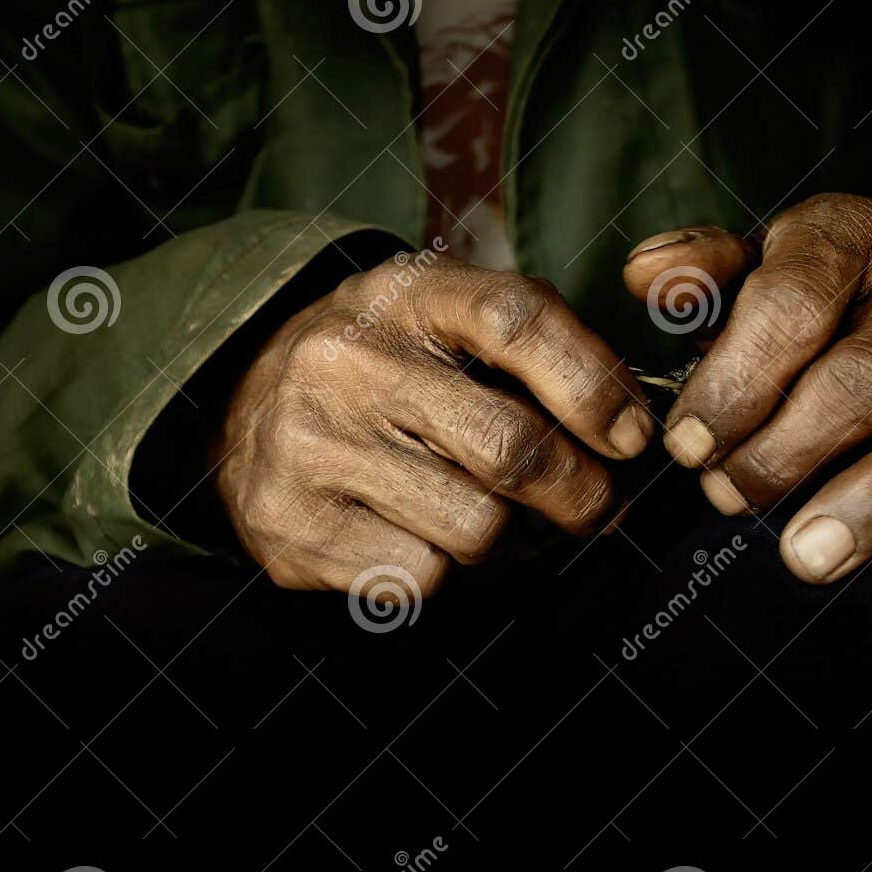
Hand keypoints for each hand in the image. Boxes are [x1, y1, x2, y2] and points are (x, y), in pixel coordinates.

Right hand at [216, 252, 653, 593]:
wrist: (239, 410)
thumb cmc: (383, 365)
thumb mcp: (444, 319)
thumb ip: (535, 349)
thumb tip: (628, 430)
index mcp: (401, 295)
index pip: (515, 321)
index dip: (591, 385)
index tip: (631, 438)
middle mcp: (344, 362)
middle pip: (508, 448)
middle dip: (578, 492)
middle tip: (595, 505)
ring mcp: (310, 447)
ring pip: (475, 528)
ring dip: (498, 533)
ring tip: (467, 503)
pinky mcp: (291, 526)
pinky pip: (422, 575)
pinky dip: (438, 566)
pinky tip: (410, 529)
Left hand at [623, 193, 871, 583]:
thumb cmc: (807, 302)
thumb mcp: (744, 275)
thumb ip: (697, 277)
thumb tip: (645, 274)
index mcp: (847, 234)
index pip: (791, 303)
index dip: (734, 383)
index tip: (687, 448)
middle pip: (866, 373)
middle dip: (787, 451)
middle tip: (730, 500)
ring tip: (810, 554)